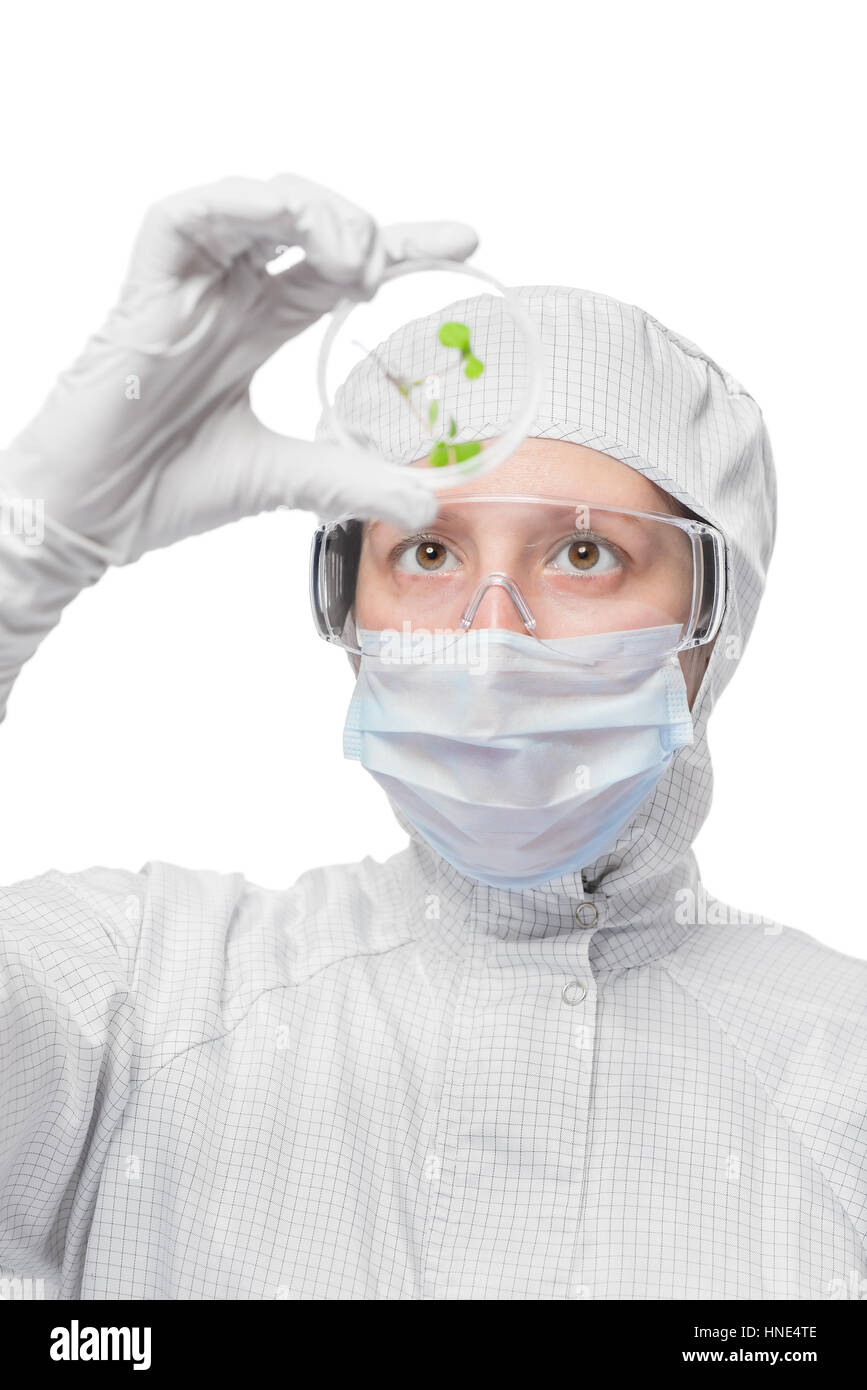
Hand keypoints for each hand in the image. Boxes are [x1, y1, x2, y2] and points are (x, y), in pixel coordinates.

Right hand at [1, 173, 478, 562]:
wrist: (92, 517)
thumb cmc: (163, 489)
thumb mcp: (283, 481)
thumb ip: (352, 482)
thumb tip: (427, 502)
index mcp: (252, 329)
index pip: (334, 269)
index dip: (399, 246)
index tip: (463, 240)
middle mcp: (225, 297)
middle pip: (304, 224)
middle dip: (361, 226)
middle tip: (388, 267)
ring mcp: (186, 289)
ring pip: (254, 203)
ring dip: (314, 212)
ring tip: (351, 258)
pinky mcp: (144, 289)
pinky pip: (185, 216)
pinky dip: (242, 207)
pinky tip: (289, 232)